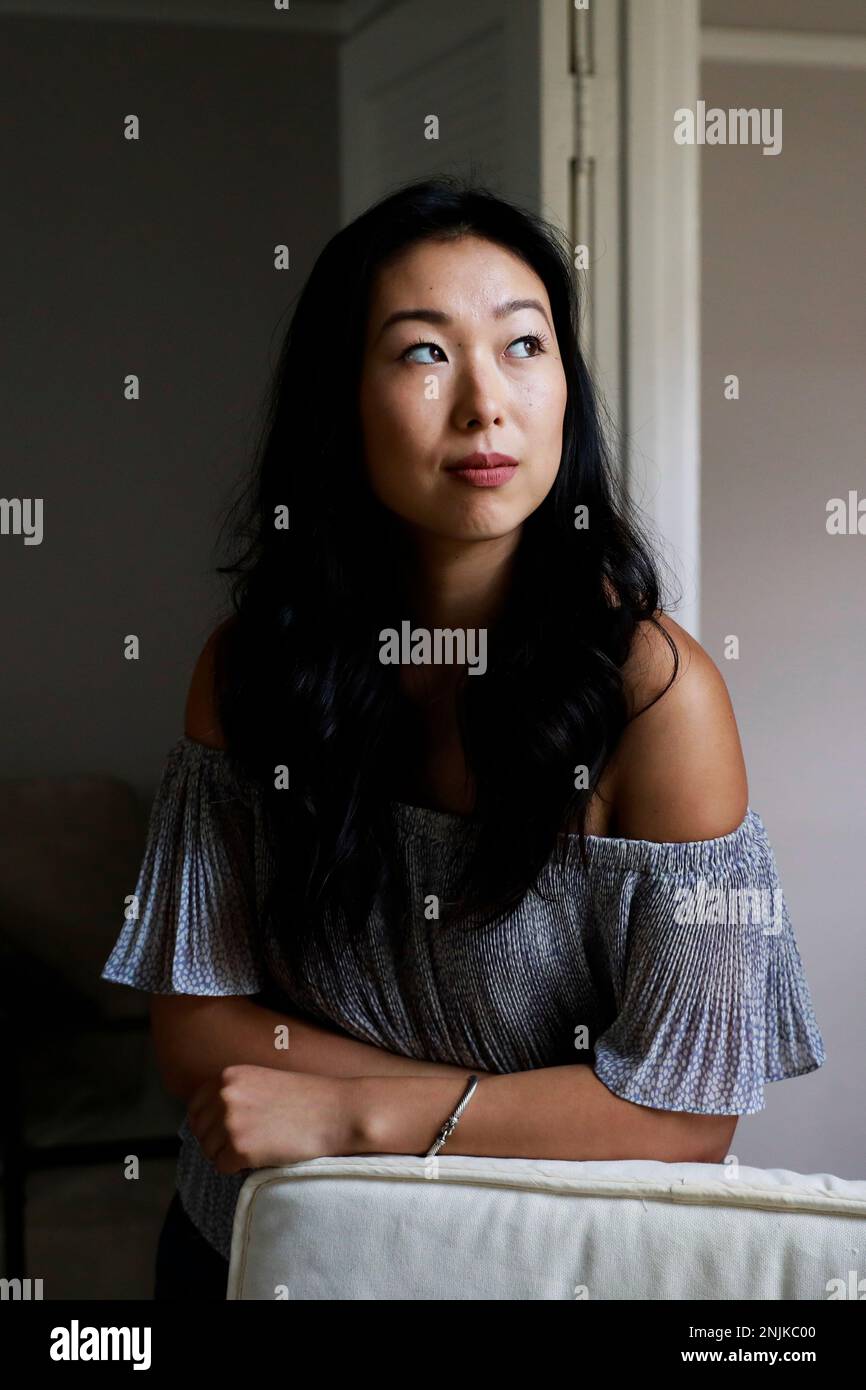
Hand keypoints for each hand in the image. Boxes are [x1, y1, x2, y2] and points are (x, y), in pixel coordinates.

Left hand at [186, 1064, 356, 1174]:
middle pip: (200, 1131)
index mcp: (228, 1077)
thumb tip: (206, 1119)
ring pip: (209, 1151)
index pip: (195, 1107)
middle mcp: (224, 1096)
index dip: (210, 1124)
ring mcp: (230, 1122)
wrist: (336, 1112)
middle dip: (218, 1141)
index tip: (229, 1130)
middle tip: (249, 1141)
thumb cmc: (306, 1099)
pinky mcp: (239, 1148)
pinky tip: (262, 1155)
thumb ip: (233, 1093)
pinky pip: (222, 1167)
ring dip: (228, 1154)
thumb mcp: (263, 1081)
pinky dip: (238, 1167)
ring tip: (259, 1146)